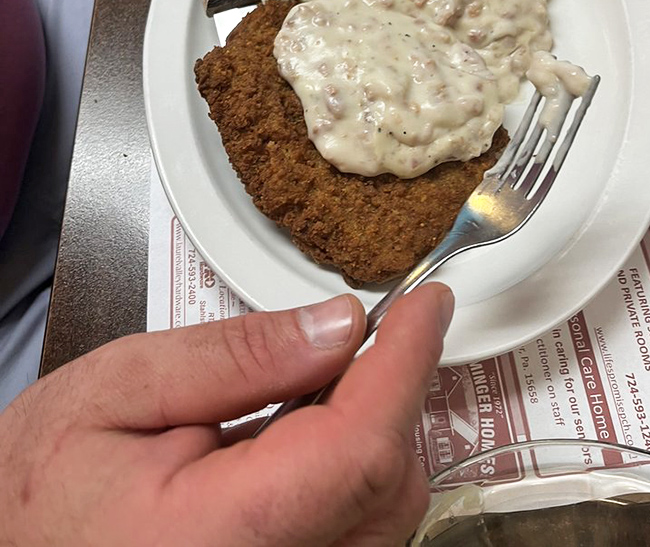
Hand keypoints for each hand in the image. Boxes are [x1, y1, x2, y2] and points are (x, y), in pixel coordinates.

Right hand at [0, 284, 452, 545]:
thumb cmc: (42, 486)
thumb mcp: (122, 387)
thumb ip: (236, 354)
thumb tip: (339, 324)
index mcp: (217, 538)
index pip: (358, 448)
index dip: (405, 364)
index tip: (427, 304)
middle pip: (389, 485)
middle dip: (390, 392)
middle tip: (362, 333)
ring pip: (388, 513)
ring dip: (375, 431)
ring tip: (313, 385)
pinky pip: (361, 534)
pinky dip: (356, 471)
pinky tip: (307, 436)